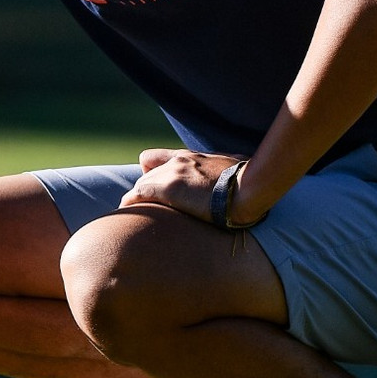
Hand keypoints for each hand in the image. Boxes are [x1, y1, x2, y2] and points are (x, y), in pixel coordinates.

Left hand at [118, 148, 243, 223]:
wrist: (250, 188)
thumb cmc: (250, 183)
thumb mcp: (236, 169)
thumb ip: (227, 173)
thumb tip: (243, 182)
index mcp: (192, 157)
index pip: (156, 158)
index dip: (152, 173)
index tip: (155, 189)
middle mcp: (178, 161)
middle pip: (147, 175)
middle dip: (146, 193)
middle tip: (148, 213)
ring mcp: (172, 173)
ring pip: (141, 185)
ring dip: (139, 201)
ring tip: (137, 220)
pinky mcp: (168, 188)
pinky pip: (136, 195)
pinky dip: (129, 204)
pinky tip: (126, 216)